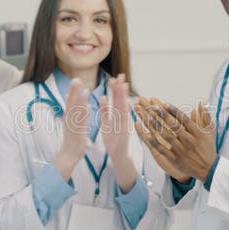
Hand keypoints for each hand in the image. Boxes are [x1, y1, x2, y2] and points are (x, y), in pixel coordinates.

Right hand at [54, 79, 89, 179]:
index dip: (72, 91)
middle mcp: (69, 120)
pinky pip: (81, 123)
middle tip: (76, 79)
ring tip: (84, 90)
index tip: (76, 79)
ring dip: (80, 101)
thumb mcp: (74, 123)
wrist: (69, 154)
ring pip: (76, 112)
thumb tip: (80, 101)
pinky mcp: (77, 133)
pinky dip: (84, 115)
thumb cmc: (72, 138)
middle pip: (71, 103)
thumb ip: (78, 113)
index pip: (70, 102)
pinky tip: (88, 108)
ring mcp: (72, 126)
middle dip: (74, 91)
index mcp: (68, 117)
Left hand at [101, 74, 136, 191]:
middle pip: (122, 101)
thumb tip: (104, 97)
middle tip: (121, 75)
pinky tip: (119, 104)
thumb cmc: (113, 138)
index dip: (117, 88)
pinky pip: (122, 121)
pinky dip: (121, 113)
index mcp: (118, 115)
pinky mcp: (124, 132)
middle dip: (121, 88)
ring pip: (123, 108)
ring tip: (123, 85)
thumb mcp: (107, 122)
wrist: (118, 154)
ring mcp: (124, 124)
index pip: (118, 99)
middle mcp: (122, 118)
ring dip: (123, 97)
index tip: (116, 77)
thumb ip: (106, 110)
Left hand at [135, 97, 216, 180]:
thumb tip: (201, 104)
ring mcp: (181, 150)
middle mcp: (189, 141)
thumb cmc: (208, 149)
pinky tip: (148, 135)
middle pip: (174, 126)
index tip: (166, 104)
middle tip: (153, 107)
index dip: (175, 111)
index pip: (185, 120)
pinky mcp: (175, 159)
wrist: (208, 169)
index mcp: (197, 133)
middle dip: (163, 116)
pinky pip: (163, 150)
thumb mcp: (210, 132)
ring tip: (148, 118)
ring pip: (167, 136)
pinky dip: (155, 143)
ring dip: (157, 127)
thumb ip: (205, 117)